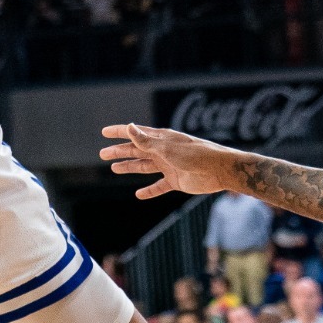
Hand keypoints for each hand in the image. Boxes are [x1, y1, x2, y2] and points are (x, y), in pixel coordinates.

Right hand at [99, 122, 237, 199]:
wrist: (220, 170)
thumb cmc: (195, 155)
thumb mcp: (168, 148)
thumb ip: (147, 141)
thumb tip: (130, 127)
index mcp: (161, 138)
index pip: (135, 133)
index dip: (119, 132)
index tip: (104, 132)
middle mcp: (163, 151)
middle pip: (136, 150)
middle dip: (119, 151)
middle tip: (102, 154)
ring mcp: (169, 165)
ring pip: (144, 166)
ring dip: (129, 167)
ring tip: (114, 169)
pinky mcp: (176, 180)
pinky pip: (158, 186)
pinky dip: (149, 190)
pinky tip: (139, 195)